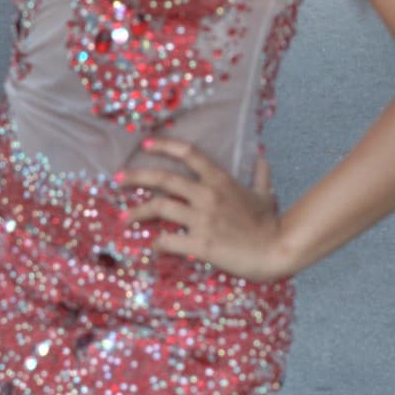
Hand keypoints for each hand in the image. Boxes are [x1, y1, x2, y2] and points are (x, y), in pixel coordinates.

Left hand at [119, 137, 291, 283]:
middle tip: (118, 179)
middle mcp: (207, 195)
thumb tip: (262, 156)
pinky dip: (156, 243)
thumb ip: (260, 174)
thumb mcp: (265, 194)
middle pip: (163, 178)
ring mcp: (202, 219)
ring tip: (124, 218)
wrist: (276, 250)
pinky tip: (152, 246)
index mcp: (220, 180)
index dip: (165, 145)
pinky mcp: (200, 244)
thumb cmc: (270, 224)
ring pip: (159, 207)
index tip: (145, 144)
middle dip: (136, 176)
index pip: (189, 153)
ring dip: (137, 212)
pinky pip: (168, 240)